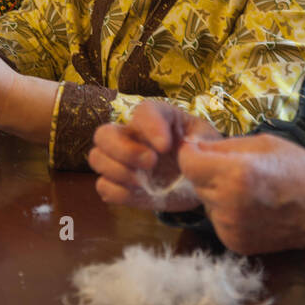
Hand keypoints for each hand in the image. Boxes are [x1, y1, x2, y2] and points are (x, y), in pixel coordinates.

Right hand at [90, 101, 218, 211]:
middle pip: (103, 134)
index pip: (142, 111)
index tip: (166, 146)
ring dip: (117, 171)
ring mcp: (124, 162)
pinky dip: (117, 192)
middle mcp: (133, 136)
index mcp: (156, 118)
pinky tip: (140, 193)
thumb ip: (199, 141)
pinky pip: (103, 187)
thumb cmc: (203, 153)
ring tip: (143, 181)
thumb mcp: (208, 141)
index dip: (149, 127)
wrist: (204, 182)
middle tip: (151, 162)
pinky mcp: (123, 187)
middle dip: (122, 150)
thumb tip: (185, 145)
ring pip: (96, 158)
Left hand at [176, 134, 304, 253]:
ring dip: (217, 193)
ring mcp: (229, 227)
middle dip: (207, 172)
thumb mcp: (264, 143)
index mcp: (234, 173)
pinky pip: (218, 220)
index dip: (191, 152)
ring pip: (206, 201)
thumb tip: (194, 146)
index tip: (201, 150)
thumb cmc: (301, 171)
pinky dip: (228, 212)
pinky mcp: (234, 243)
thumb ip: (225, 145)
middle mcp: (226, 203)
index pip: (187, 161)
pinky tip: (252, 208)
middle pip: (195, 181)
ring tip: (248, 190)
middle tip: (235, 169)